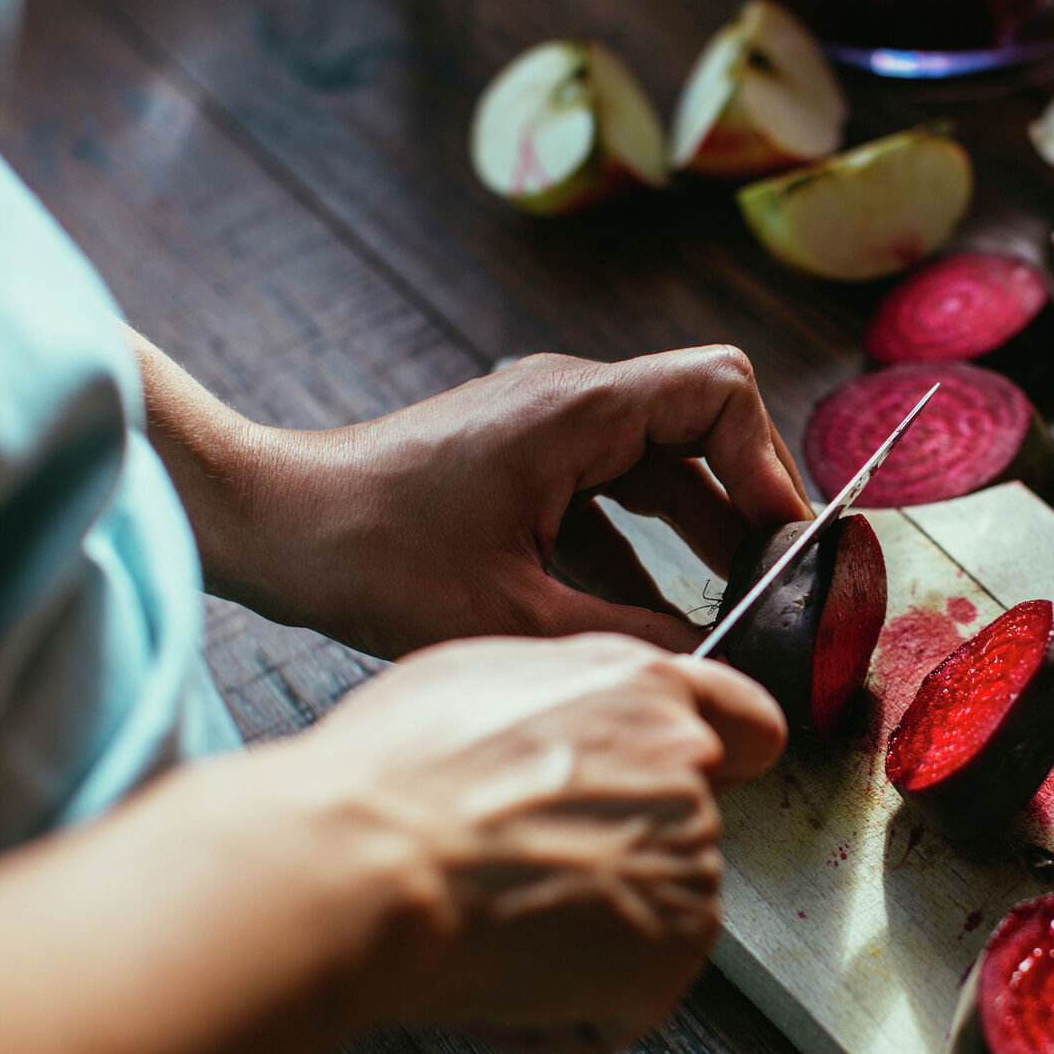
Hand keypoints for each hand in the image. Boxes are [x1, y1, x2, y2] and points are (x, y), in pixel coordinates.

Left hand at [152, 342, 811, 658]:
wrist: (272, 526)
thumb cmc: (372, 554)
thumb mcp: (512, 615)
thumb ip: (626, 634)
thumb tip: (706, 663)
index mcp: (577, 409)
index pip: (720, 390)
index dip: (767, 461)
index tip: (781, 539)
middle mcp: (568, 399)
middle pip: (702, 424)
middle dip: (745, 501)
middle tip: (773, 579)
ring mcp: (543, 426)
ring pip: (658, 462)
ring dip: (698, 528)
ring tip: (732, 601)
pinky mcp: (520, 459)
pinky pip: (610, 490)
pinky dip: (642, 544)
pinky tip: (654, 613)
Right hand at [262, 632, 785, 1051]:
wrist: (366, 865)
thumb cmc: (392, 777)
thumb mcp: (481, 680)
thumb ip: (566, 702)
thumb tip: (568, 733)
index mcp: (643, 689)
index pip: (745, 723)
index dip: (727, 759)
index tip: (717, 781)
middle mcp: (685, 766)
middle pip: (681, 829)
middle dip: (613, 857)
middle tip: (519, 869)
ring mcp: (691, 858)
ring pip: (646, 914)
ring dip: (586, 933)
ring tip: (493, 915)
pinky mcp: (676, 946)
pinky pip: (622, 996)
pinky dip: (566, 1006)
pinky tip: (501, 969)